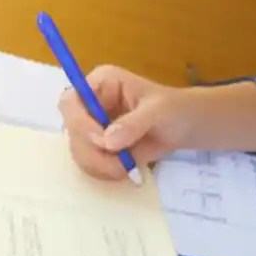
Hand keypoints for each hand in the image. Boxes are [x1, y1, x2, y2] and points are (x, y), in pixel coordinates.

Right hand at [58, 65, 195, 179]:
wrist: (185, 127)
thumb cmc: (175, 109)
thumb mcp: (159, 110)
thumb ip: (134, 123)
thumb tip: (107, 141)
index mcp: (101, 84)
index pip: (70, 101)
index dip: (79, 123)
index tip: (102, 141)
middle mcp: (89, 104)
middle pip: (71, 130)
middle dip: (93, 151)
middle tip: (120, 164)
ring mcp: (91, 128)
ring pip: (78, 151)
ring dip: (100, 165)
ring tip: (127, 167)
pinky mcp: (96, 148)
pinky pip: (88, 164)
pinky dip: (104, 171)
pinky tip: (124, 169)